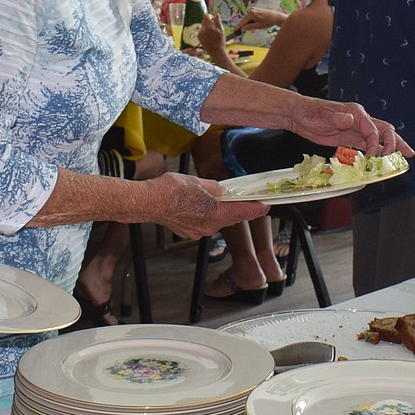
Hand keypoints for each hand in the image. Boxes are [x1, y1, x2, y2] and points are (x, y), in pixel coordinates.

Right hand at [142, 172, 264, 236]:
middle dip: (239, 209)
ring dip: (222, 212)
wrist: (149, 202)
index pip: (244, 212)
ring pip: (219, 221)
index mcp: (216, 212)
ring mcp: (199, 231)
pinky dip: (208, 216)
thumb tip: (222, 190)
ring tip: (219, 199)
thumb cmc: (170, 190)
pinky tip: (202, 206)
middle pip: (232, 218)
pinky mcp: (190, 232)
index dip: (258, 209)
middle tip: (244, 199)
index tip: (266, 204)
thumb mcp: (199, 182)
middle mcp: (210, 225)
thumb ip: (215, 188)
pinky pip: (206, 224)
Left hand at [195, 13, 225, 55]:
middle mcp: (202, 29)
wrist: (216, 51)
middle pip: (204, 21)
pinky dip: (205, 32)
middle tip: (215, 27)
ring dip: (207, 27)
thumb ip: (218, 21)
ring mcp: (200, 33)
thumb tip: (217, 14)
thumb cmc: (220, 41)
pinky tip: (209, 37)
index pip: (206, 16)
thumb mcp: (221, 30)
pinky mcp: (199, 37)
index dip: (210, 16)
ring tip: (212, 33)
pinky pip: (201, 31)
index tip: (214, 19)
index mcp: (208, 26)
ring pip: (203, 26)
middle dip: (209, 22)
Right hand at [237, 8, 284, 32]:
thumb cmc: (268, 22)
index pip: (243, 21)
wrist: (275, 17)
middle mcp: (251, 10)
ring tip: (251, 27)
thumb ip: (249, 27)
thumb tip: (242, 29)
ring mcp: (253, 9)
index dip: (238, 26)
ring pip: (247, 18)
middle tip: (239, 31)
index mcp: (252, 14)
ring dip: (247, 23)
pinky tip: (253, 24)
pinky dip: (250, 20)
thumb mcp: (258, 26)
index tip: (234, 30)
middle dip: (243, 25)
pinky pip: (250, 16)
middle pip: (244, 19)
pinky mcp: (255, 9)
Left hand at [283, 96, 412, 158]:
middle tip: (405, 155)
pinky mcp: (351, 137)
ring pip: (379, 137)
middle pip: (384, 130)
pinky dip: (377, 152)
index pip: (373, 128)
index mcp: (356, 113)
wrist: (299, 115)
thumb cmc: (309, 114)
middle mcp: (360, 120)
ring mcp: (356, 129)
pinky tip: (383, 160)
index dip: (376, 142)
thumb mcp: (321, 117)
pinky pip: (368, 144)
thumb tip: (351, 120)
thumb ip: (337, 119)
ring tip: (405, 157)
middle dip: (396, 142)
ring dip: (392, 147)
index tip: (375, 155)